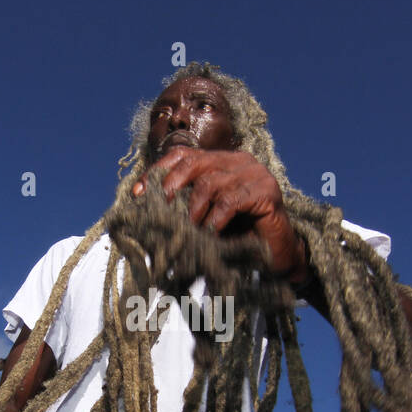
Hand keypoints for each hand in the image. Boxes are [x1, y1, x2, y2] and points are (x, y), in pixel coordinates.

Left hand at [132, 149, 307, 279]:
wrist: (275, 255)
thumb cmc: (237, 236)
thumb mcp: (204, 216)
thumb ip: (182, 205)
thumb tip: (144, 207)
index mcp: (221, 161)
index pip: (182, 156)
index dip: (157, 172)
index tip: (137, 194)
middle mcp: (238, 161)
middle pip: (194, 163)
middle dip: (170, 188)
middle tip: (160, 213)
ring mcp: (255, 173)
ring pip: (211, 182)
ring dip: (194, 210)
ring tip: (188, 230)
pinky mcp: (267, 191)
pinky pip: (231, 200)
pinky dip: (215, 218)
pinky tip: (211, 234)